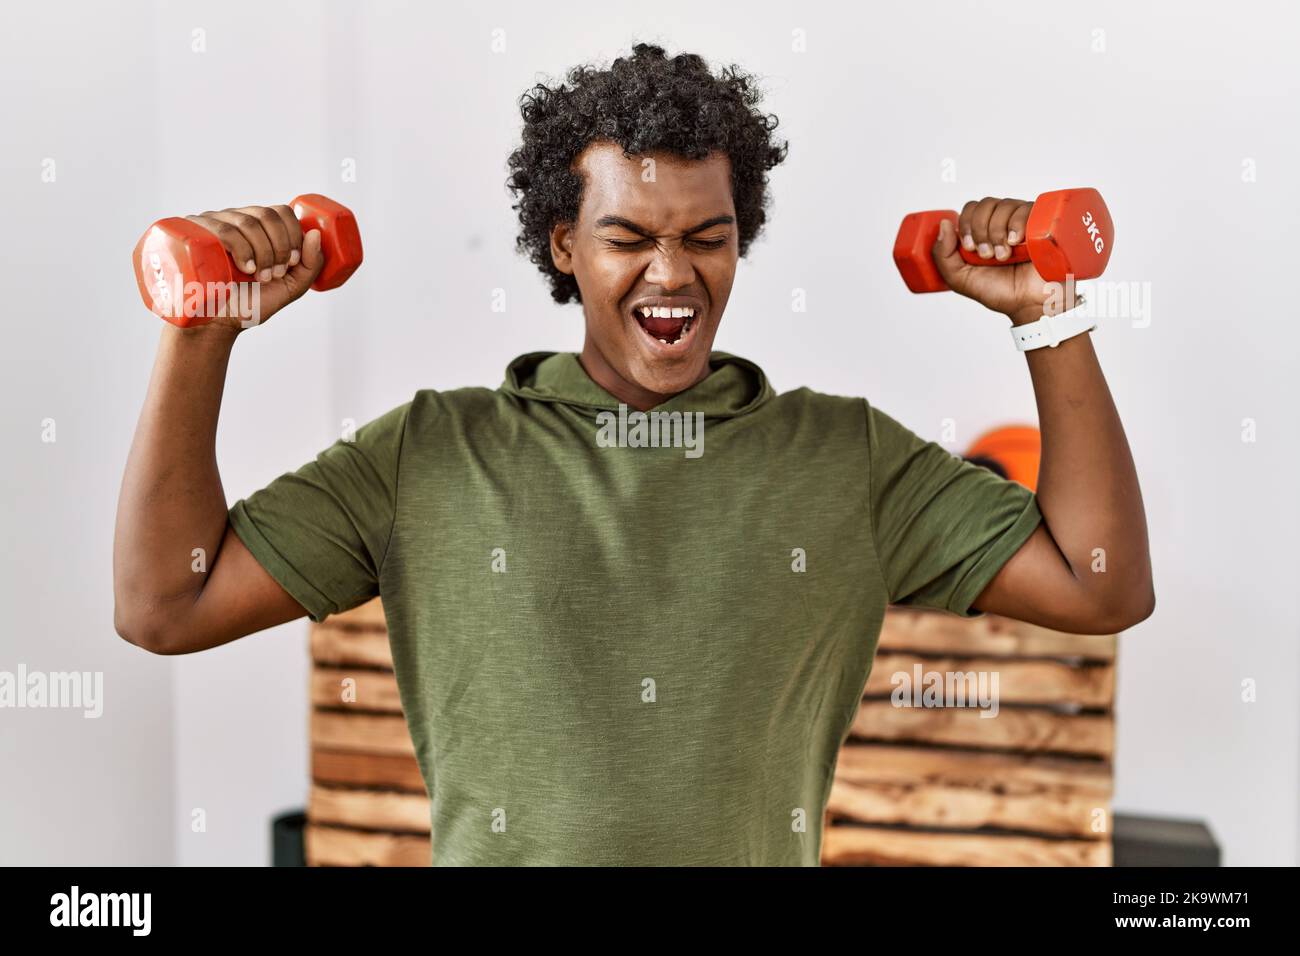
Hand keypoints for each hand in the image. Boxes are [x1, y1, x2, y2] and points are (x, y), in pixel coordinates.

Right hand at [183, 205, 324, 330]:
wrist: (218, 322)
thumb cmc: (250, 303)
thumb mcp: (290, 286)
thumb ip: (310, 265)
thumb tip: (316, 234)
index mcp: (257, 227)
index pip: (281, 212)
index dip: (293, 235)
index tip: (293, 263)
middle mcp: (235, 219)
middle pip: (267, 215)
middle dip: (280, 248)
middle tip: (275, 274)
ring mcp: (213, 223)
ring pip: (248, 223)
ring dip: (263, 253)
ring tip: (259, 277)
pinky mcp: (194, 233)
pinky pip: (224, 230)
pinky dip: (243, 250)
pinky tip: (246, 268)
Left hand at [930, 197, 1057, 324]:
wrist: (1029, 304)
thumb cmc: (1000, 292)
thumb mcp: (960, 279)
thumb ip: (943, 255)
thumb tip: (944, 223)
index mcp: (984, 231)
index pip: (971, 209)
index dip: (967, 224)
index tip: (970, 248)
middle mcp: (1004, 222)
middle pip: (986, 204)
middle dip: (981, 229)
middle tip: (987, 255)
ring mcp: (1024, 221)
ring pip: (1005, 205)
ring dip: (998, 231)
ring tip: (1003, 256)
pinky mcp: (1043, 223)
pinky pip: (1027, 208)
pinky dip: (1016, 223)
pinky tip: (1015, 242)